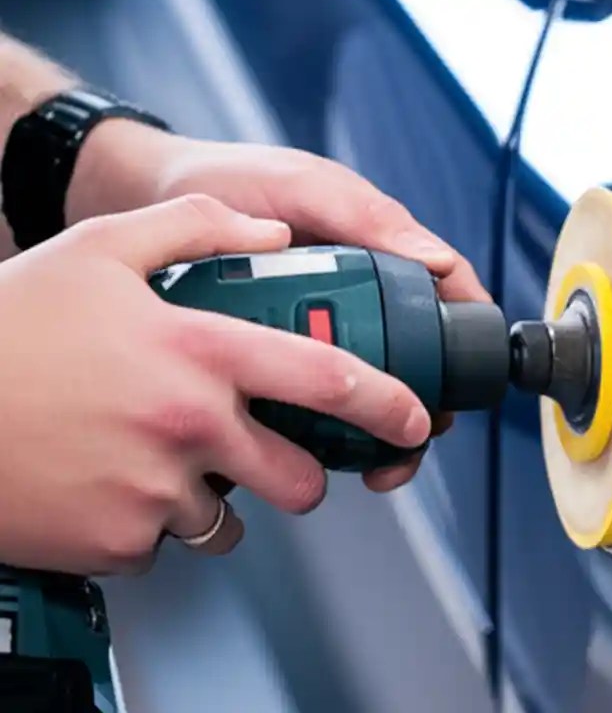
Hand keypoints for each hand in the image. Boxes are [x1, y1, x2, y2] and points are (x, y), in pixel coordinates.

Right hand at [0, 195, 431, 574]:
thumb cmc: (10, 327)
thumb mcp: (99, 249)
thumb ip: (198, 227)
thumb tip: (275, 232)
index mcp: (201, 351)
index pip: (329, 380)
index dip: (388, 405)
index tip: (412, 420)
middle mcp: (192, 424)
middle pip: (298, 477)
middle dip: (299, 474)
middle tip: (270, 458)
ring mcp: (158, 490)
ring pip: (229, 518)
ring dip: (211, 497)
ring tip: (154, 459)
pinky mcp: (120, 540)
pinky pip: (162, 543)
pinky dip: (147, 522)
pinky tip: (105, 482)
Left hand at [65, 119, 486, 488]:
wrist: (134, 198)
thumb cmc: (225, 177)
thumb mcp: (301, 188)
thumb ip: (366, 218)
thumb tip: (438, 263)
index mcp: (375, 249)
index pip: (444, 296)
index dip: (467, 339)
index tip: (467, 383)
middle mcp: (352, 294)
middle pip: (413, 361)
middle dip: (420, 407)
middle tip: (409, 438)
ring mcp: (312, 329)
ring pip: (363, 393)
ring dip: (374, 433)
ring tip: (367, 466)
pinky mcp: (270, 360)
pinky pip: (306, 405)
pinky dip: (317, 434)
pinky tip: (306, 453)